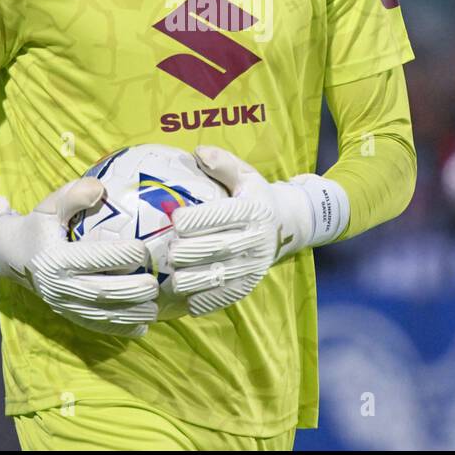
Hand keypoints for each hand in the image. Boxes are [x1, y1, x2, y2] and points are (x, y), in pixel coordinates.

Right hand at [0, 179, 159, 337]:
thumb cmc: (39, 225)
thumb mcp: (49, 206)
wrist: (12, 255)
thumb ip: (72, 195)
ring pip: (100, 315)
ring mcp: (62, 304)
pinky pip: (94, 325)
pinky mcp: (66, 314)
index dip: (119, 256)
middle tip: (155, 284)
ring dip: (130, 315)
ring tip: (154, 309)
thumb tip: (100, 188)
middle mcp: (58, 285)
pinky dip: (119, 328)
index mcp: (55, 259)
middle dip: (131, 291)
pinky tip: (141, 327)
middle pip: (100, 293)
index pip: (92, 259)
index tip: (144, 250)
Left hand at [167, 146, 348, 316]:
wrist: (285, 224)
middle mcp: (257, 238)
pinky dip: (208, 300)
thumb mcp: (245, 175)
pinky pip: (228, 295)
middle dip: (192, 251)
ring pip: (223, 276)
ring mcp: (255, 263)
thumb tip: (198, 153)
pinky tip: (188, 301)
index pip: (224, 215)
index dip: (198, 218)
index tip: (174, 218)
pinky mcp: (251, 282)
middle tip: (169, 251)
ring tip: (173, 279)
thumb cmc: (254, 196)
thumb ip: (222, 164)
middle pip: (220, 248)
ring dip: (196, 280)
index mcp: (254, 209)